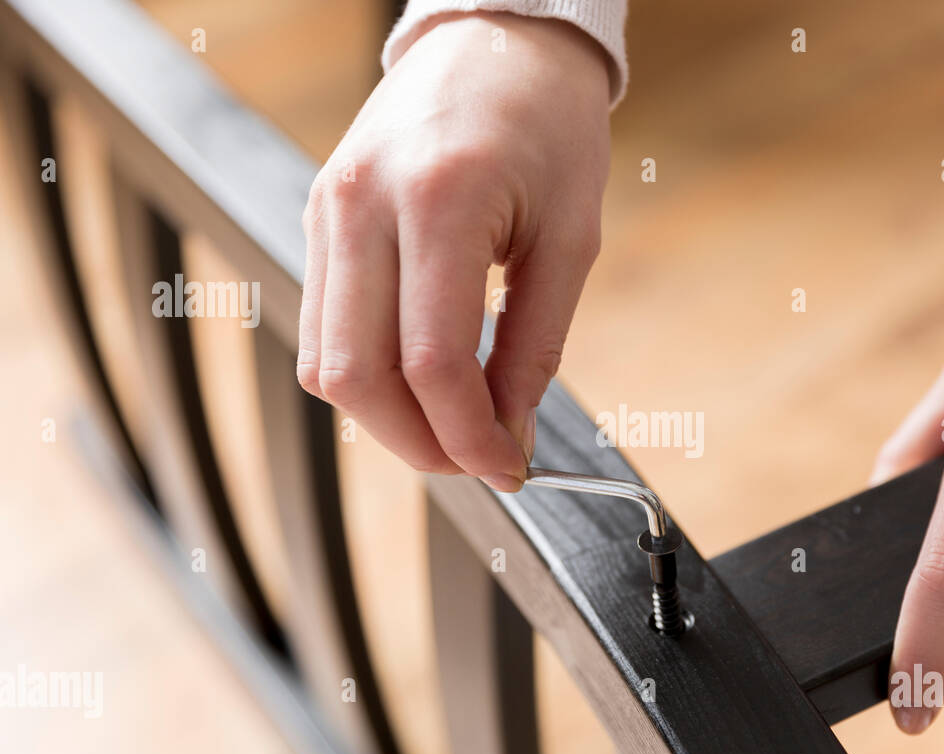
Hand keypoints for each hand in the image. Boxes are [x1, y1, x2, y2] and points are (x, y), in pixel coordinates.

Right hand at [296, 13, 611, 491]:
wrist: (496, 40)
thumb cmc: (549, 126)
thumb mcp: (571, 240)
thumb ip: (534, 345)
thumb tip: (506, 433)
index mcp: (439, 201)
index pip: (430, 363)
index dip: (469, 437)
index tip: (510, 467)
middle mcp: (364, 205)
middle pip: (358, 378)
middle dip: (421, 444)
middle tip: (480, 460)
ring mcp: (328, 210)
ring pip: (328, 363)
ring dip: (389, 418)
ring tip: (455, 426)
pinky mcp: (319, 218)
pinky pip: (326, 327)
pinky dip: (371, 373)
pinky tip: (424, 379)